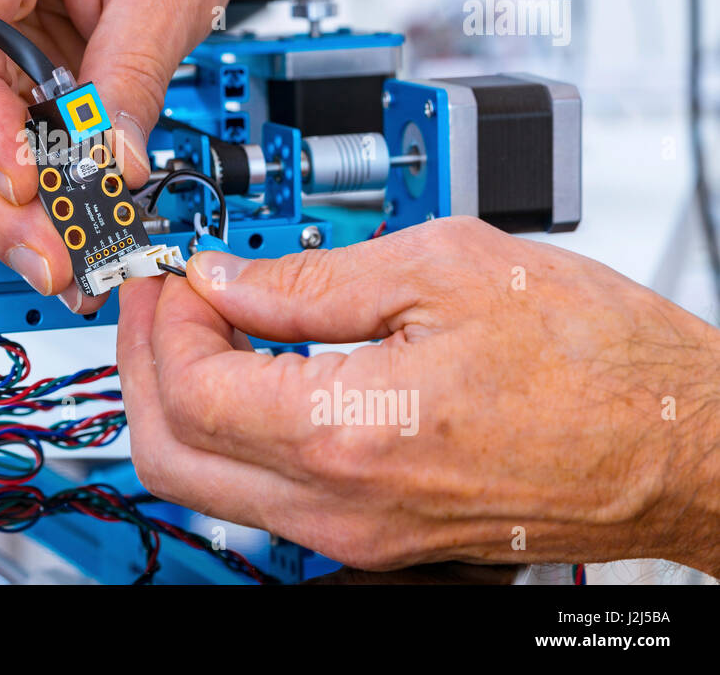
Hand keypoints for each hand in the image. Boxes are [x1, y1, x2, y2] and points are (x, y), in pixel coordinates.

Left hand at [117, 216, 719, 574]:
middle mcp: (343, 506)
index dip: (163, 321)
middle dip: (142, 370)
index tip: (176, 275)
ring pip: (210, 485)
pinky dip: (236, 433)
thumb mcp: (444, 269)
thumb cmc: (597, 360)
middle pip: (172, 456)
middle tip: (158, 304)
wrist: (678, 443)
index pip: (190, 388)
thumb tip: (228, 276)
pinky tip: (258, 371)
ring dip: (182, 402)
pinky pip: (267, 497)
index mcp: (351, 432)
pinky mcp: (379, 539)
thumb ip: (312, 279)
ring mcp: (359, 536)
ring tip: (203, 327)